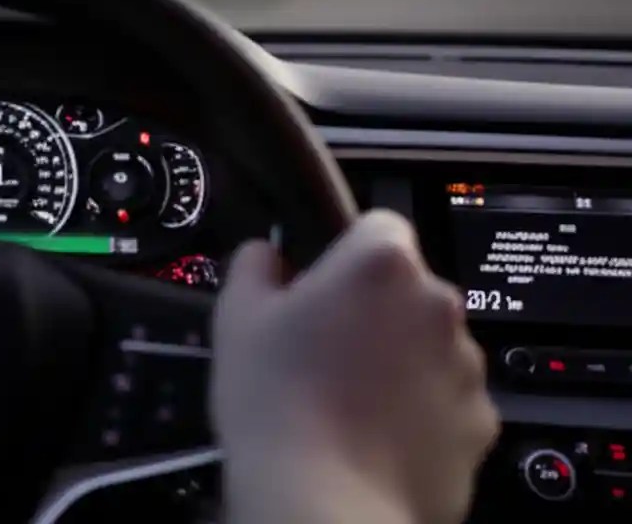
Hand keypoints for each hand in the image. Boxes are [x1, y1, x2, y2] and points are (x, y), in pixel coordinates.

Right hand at [212, 210, 498, 523]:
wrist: (325, 504)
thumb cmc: (275, 405)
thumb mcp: (236, 319)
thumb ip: (256, 265)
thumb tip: (268, 254)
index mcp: (380, 264)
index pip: (378, 223)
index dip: (345, 251)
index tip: (320, 287)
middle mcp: (437, 304)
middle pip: (407, 288)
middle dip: (374, 310)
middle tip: (323, 350)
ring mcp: (467, 366)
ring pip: (429, 344)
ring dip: (399, 359)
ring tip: (346, 401)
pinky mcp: (481, 422)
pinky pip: (447, 399)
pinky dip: (421, 410)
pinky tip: (375, 435)